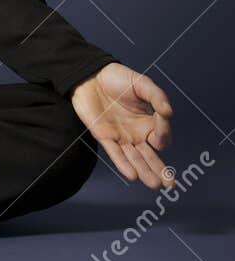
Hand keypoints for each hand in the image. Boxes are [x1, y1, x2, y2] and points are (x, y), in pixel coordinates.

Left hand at [70, 62, 173, 187]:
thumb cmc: (117, 78)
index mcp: (148, 121)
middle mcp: (137, 132)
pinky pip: (115, 154)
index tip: (162, 118)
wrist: (90, 76)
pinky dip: (123, 164)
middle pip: (151, 156)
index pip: (161, 135)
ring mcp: (121, 136)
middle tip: (170, 185)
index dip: (164, 131)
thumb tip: (168, 112)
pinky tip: (132, 175)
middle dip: (161, 170)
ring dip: (145, 172)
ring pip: (135, 159)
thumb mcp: (141, 83)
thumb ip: (156, 96)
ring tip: (155, 184)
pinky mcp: (105, 137)